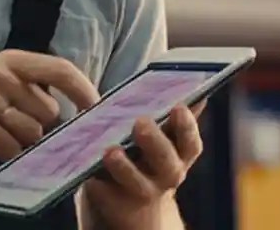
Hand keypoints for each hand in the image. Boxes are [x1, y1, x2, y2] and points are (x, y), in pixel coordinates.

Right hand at [0, 49, 100, 163]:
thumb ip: (30, 88)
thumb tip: (75, 107)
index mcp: (11, 60)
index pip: (60, 68)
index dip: (84, 89)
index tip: (97, 108)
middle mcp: (0, 74)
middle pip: (49, 110)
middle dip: (39, 126)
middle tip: (12, 126)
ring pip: (32, 132)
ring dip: (21, 142)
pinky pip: (10, 146)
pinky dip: (6, 153)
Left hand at [81, 103, 204, 229]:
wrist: (133, 201)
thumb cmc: (147, 154)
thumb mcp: (161, 134)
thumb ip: (170, 110)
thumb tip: (190, 77)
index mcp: (180, 153)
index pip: (190, 141)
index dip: (186, 125)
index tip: (177, 106)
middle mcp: (167, 174)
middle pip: (165, 160)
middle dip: (154, 141)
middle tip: (140, 123)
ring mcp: (142, 191)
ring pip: (136, 182)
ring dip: (124, 167)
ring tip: (110, 151)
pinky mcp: (115, 201)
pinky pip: (106, 192)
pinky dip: (98, 181)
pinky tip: (88, 170)